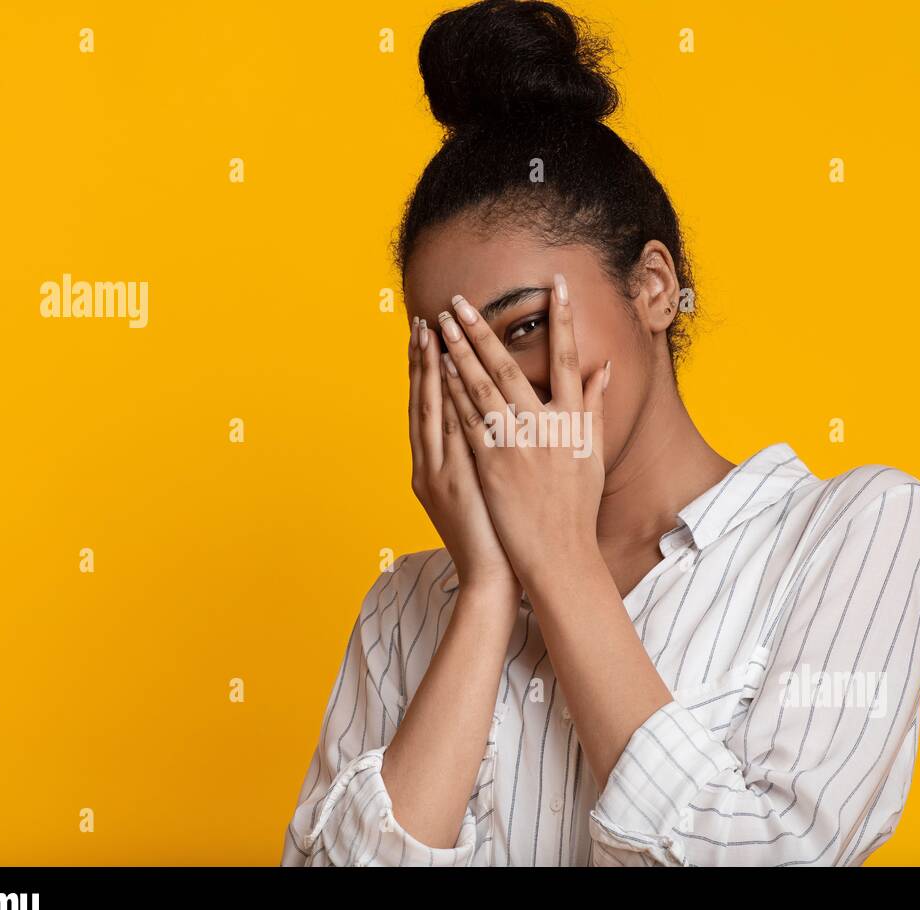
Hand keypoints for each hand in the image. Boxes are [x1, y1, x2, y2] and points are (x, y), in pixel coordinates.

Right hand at [407, 314, 519, 596]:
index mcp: (436, 465)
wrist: (494, 577)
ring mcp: (441, 472)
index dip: (427, 370)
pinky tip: (447, 373)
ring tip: (431, 334)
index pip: (430, 407)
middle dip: (422, 360)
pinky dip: (446, 401)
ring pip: (432, 411)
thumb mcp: (484, 489)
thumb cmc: (496, 535)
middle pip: (424, 402)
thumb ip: (482, 455)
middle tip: (423, 320)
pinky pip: (450, 433)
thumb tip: (491, 426)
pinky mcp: (456, 481)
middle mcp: (432, 464)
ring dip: (430, 370)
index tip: (428, 333)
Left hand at [436, 273, 609, 586]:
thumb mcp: (592, 455)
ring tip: (441, 324)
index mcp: (572, 421)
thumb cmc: (576, 507)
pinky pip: (466, 421)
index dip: (563, 319)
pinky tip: (435, 370)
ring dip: (457, 353)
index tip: (555, 285)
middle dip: (484, 330)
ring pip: (480, 388)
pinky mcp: (489, 465)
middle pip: (509, 367)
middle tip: (462, 300)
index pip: (567, 359)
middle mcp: (543, 428)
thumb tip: (601, 369)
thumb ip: (592, 408)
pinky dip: (450, 393)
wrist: (558, 555)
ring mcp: (514, 446)